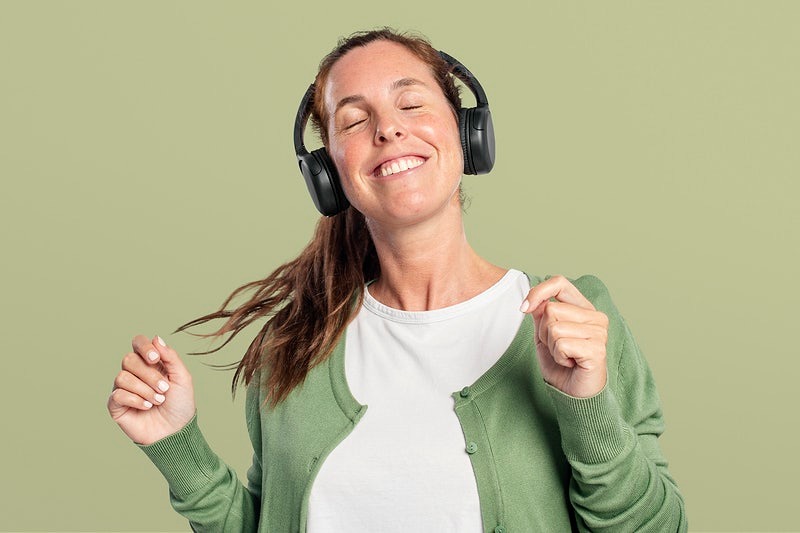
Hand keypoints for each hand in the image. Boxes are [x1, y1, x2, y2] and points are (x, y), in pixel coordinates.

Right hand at [107, 335, 195, 445]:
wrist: (175, 432)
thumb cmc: (180, 404)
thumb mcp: (182, 378)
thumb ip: (170, 357)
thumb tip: (156, 338)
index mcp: (150, 363)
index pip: (138, 343)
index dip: (144, 347)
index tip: (155, 359)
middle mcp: (134, 373)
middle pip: (128, 359)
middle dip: (149, 375)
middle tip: (164, 389)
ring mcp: (123, 388)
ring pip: (122, 377)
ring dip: (144, 389)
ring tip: (157, 401)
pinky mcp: (116, 405)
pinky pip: (117, 394)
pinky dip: (135, 400)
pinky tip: (146, 407)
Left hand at [520, 276, 608, 397]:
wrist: (573, 394)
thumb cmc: (560, 364)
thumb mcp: (544, 335)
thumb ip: (541, 314)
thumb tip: (533, 301)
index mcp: (583, 308)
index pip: (560, 283)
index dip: (538, 292)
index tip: (524, 308)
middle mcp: (595, 317)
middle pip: (551, 310)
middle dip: (544, 332)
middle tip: (557, 348)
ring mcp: (599, 332)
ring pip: (554, 328)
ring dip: (551, 347)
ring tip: (564, 357)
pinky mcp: (597, 349)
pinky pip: (562, 345)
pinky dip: (558, 357)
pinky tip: (571, 363)